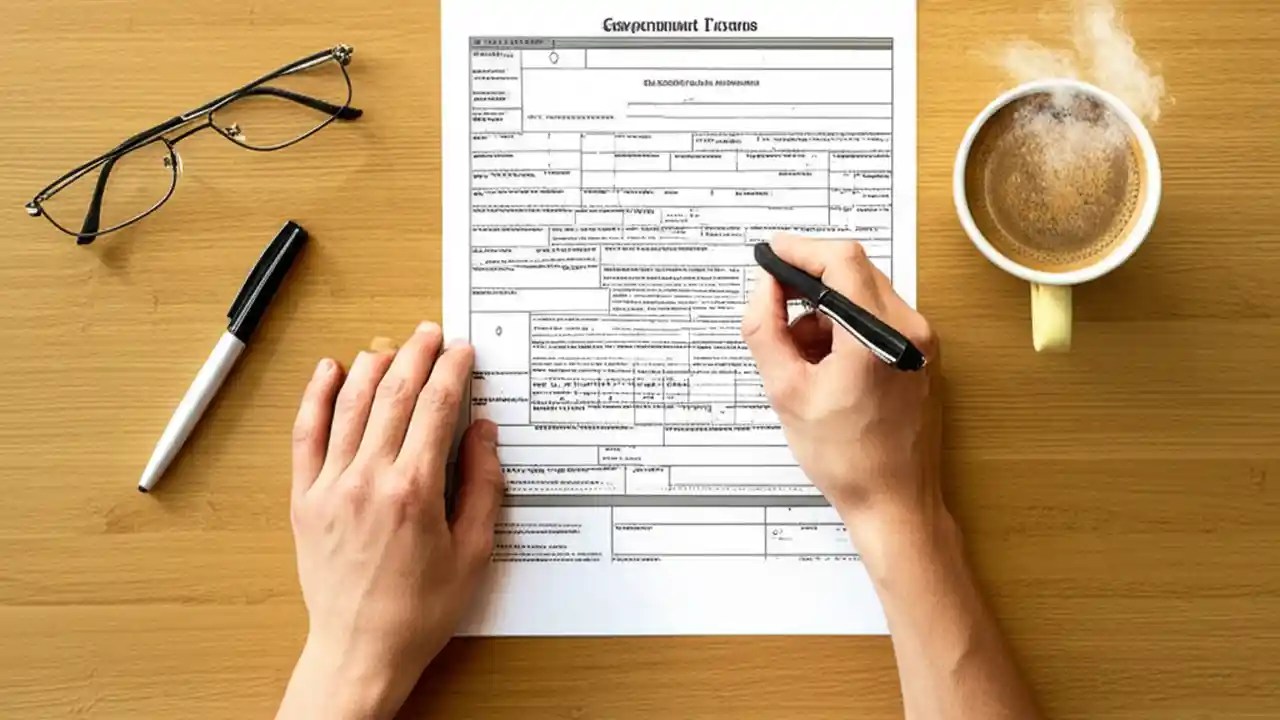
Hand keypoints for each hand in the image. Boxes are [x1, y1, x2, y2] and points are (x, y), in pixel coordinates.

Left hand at [276, 322, 503, 719]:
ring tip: (391, 345)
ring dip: (372, 366)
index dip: (453, 372)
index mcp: (414, 491)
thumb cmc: (419, 611)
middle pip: (393, 395)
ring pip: (349, 405)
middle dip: (416, 355)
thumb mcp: (472, 552)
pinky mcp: (304, 499)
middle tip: (431, 334)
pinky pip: (306, 435)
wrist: (360, 650)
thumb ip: (482, 486)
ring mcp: (331, 486)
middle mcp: (368, 479)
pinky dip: (316, 398)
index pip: (436, 408)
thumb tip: (483, 434)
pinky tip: (328, 371)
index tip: (463, 352)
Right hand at [741, 234, 941, 531]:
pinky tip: (825, 368)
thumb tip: (762, 289)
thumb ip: (766, 330)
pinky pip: (877, 319)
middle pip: (855, 271)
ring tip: (802, 359)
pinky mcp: (921, 355)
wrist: (894, 502)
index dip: (800, 249)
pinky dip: (845, 328)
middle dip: (809, 285)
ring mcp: (921, 342)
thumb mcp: (786, 391)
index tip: (772, 254)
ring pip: (863, 295)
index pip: (841, 260)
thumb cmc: (848, 459)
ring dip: (825, 312)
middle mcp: (910, 330)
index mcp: (878, 336)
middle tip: (775, 307)